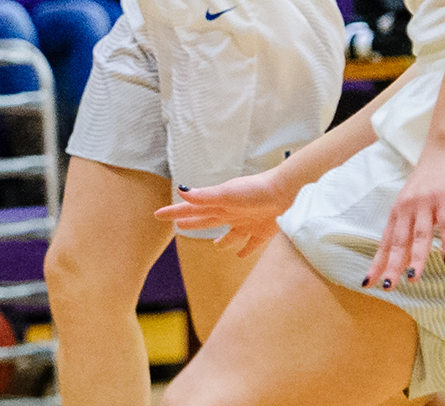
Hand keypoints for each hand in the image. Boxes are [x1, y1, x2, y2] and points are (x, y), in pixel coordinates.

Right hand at [154, 168, 301, 257]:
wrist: (286, 191)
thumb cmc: (255, 190)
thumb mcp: (226, 193)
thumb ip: (205, 196)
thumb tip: (181, 190)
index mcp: (218, 203)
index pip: (191, 209)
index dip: (175, 212)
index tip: (157, 215)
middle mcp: (230, 212)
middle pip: (207, 220)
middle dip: (193, 222)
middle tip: (178, 225)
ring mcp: (247, 221)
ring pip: (230, 234)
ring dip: (223, 240)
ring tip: (217, 246)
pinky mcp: (263, 230)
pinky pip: (252, 243)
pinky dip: (246, 249)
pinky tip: (243, 254)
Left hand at [366, 142, 444, 290]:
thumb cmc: (430, 180)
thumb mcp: (414, 202)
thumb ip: (410, 224)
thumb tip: (406, 252)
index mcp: (398, 212)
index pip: (385, 243)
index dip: (376, 264)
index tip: (366, 284)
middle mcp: (407, 209)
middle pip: (398, 243)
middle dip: (391, 266)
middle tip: (386, 287)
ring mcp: (425, 204)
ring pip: (419, 236)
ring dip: (416, 258)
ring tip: (413, 278)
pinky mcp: (444, 200)